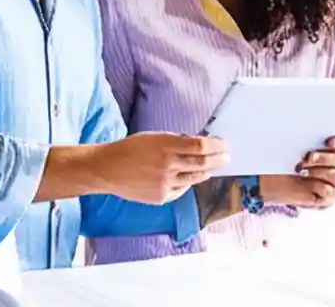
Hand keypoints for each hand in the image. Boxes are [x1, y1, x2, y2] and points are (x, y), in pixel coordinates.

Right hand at [95, 132, 228, 204]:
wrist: (107, 169)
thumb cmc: (130, 149)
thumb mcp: (154, 136)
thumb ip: (177, 140)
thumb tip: (199, 142)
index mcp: (165, 146)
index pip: (200, 146)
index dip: (216, 145)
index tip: (224, 144)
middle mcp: (167, 165)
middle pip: (202, 163)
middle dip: (219, 159)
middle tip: (227, 157)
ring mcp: (165, 184)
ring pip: (194, 178)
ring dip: (205, 172)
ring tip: (210, 167)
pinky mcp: (161, 197)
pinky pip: (182, 189)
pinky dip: (187, 182)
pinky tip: (186, 178)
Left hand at [261, 136, 334, 208]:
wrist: (279, 182)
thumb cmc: (292, 159)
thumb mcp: (301, 146)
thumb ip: (311, 139)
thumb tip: (314, 125)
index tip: (330, 141)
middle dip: (325, 157)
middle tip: (309, 156)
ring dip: (318, 171)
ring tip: (301, 168)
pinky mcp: (330, 198)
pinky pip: (328, 191)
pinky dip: (315, 184)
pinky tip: (304, 178)